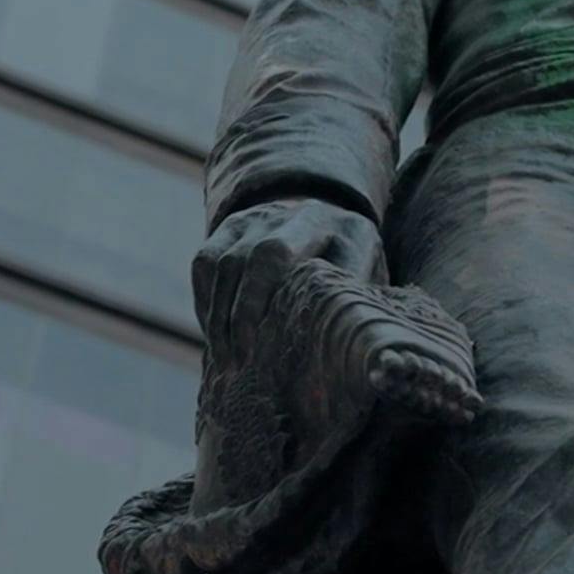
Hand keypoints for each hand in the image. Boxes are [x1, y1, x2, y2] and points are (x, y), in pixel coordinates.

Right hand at [191, 196, 384, 367]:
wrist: (336, 229)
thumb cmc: (355, 275)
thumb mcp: (368, 285)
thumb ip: (350, 305)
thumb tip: (329, 348)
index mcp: (338, 226)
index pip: (283, 254)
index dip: (261, 299)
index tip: (258, 347)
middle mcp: (296, 213)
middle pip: (252, 258)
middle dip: (241, 312)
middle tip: (238, 360)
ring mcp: (260, 216)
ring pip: (223, 262)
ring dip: (218, 314)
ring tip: (224, 358)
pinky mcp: (233, 226)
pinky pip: (205, 262)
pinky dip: (205, 300)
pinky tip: (213, 334)